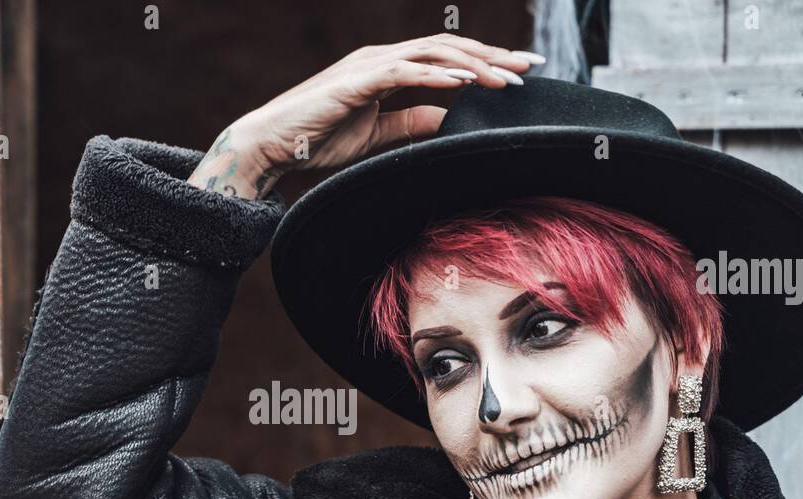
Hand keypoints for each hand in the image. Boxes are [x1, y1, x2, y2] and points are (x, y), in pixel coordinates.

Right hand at [188, 33, 543, 198]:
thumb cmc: (317, 140)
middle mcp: (381, 58)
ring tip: (507, 79)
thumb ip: (410, 122)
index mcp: (387, 68)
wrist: (272, 145)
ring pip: (432, 55)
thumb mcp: (376, 135)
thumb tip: (448, 118)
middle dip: (491, 58)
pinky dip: (436, 75)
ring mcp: (368, 65)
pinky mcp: (356, 81)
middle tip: (531, 69)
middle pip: (448, 50)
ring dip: (473, 66)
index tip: (520, 76)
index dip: (484, 64)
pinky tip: (464, 83)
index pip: (446, 60)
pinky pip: (404, 72)